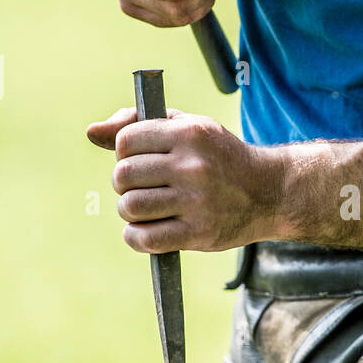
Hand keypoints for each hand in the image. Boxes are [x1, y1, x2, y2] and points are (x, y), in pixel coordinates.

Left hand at [86, 107, 282, 252]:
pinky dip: (136, 237)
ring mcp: (197, 201)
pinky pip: (144, 238)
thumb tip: (91, 132)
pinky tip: (147, 230)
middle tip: (142, 186)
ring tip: (146, 208)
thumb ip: (138, 124)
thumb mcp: (188, 127)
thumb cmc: (220, 158)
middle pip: (123, 175)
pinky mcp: (200, 233)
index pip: (126, 141)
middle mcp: (193, 166)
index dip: (125, 152)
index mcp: (190, 133)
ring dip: (130, 210)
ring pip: (130, 207)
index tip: (141, 159)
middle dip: (124, 183)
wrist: (270, 192)